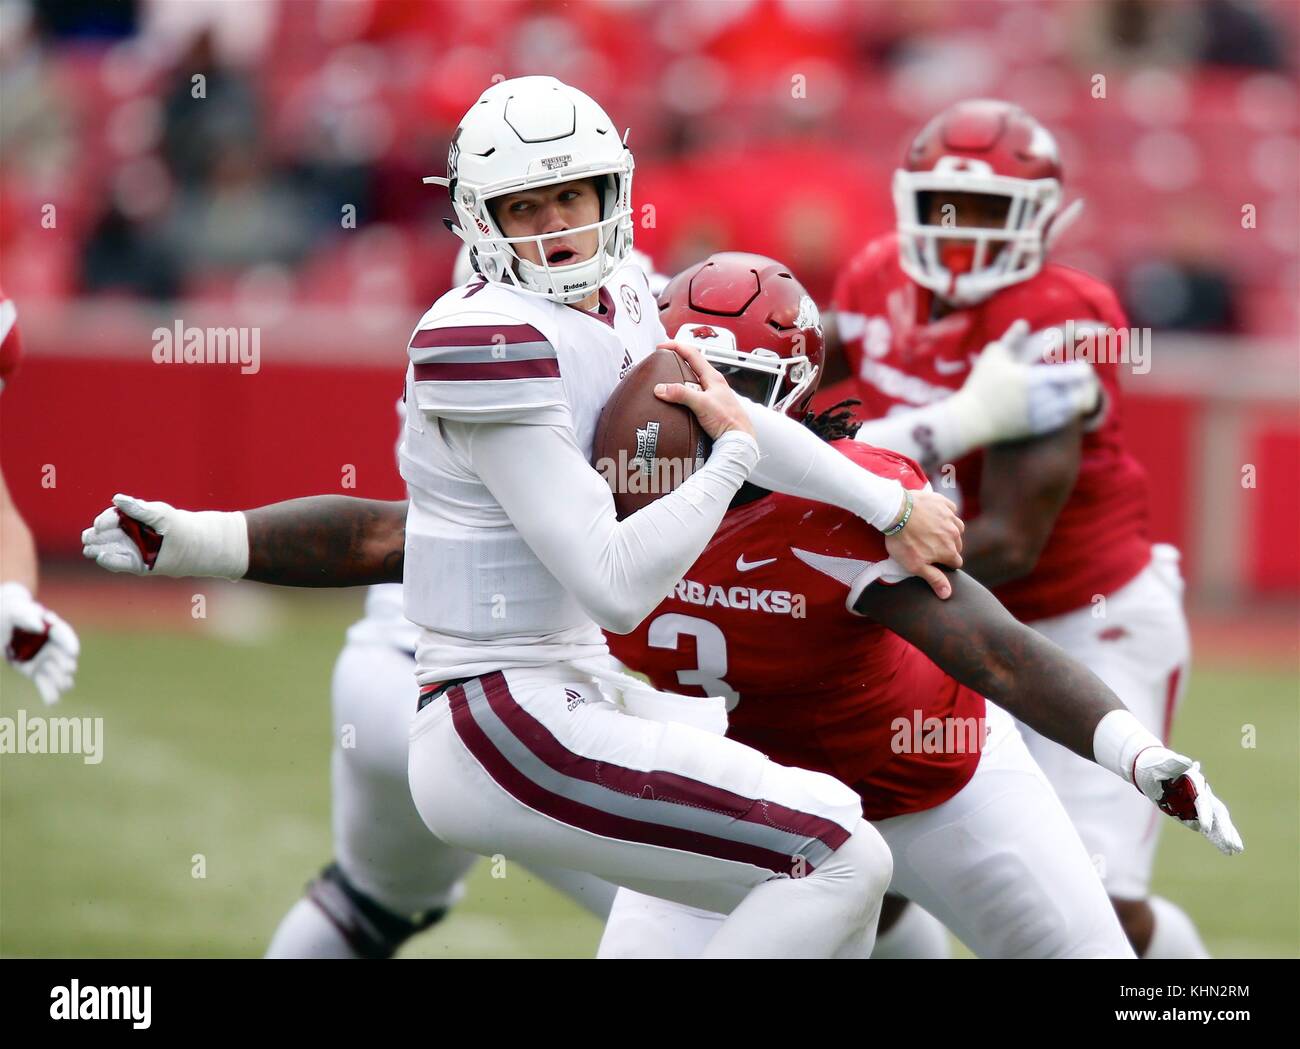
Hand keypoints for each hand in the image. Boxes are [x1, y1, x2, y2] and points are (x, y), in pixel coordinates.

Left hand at [1, 581, 78, 703]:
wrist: (0, 625)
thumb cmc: (11, 613)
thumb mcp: (16, 611)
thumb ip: (28, 617)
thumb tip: (40, 626)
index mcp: (52, 629)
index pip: (65, 636)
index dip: (70, 644)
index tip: (74, 652)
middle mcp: (52, 646)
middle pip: (63, 657)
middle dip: (66, 664)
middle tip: (68, 671)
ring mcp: (44, 660)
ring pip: (56, 673)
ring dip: (61, 680)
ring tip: (64, 687)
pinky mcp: (34, 671)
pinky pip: (43, 683)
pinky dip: (48, 693)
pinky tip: (52, 703)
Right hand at [81, 494, 170, 574]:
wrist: (190, 545)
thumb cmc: (174, 525)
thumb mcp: (159, 514)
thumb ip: (139, 509)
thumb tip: (117, 498)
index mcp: (127, 518)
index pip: (109, 518)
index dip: (103, 521)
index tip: (100, 525)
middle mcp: (123, 533)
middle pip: (102, 534)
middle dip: (94, 536)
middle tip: (89, 538)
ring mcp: (126, 549)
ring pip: (105, 549)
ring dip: (96, 549)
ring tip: (90, 549)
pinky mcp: (132, 564)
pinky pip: (118, 563)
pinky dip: (109, 560)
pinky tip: (101, 557)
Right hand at [653, 340, 755, 441]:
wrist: (739, 438)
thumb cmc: (728, 420)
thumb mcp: (702, 404)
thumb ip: (681, 394)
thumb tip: (661, 388)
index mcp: (713, 377)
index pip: (692, 353)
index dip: (676, 346)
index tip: (662, 347)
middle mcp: (713, 383)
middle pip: (692, 364)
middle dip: (676, 360)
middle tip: (662, 361)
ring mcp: (711, 394)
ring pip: (692, 380)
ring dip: (679, 377)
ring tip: (666, 380)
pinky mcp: (709, 406)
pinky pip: (693, 394)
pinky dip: (682, 393)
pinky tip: (676, 401)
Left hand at [884, 490, 963, 598]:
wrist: (896, 511)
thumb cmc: (903, 540)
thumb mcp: (915, 565)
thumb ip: (934, 579)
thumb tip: (947, 594)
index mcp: (949, 551)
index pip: (956, 562)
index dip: (945, 564)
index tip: (934, 561)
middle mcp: (955, 534)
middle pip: (957, 545)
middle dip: (946, 548)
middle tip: (930, 546)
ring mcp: (950, 517)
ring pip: (956, 528)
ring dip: (948, 531)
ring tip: (932, 532)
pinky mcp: (943, 502)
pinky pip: (951, 510)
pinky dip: (945, 514)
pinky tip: (934, 516)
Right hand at [950, 319, 1099, 445]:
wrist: (970, 421)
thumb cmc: (980, 385)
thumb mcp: (993, 355)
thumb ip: (1012, 338)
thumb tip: (1024, 322)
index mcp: (1036, 379)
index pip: (1077, 374)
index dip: (1084, 368)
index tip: (1080, 364)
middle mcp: (1043, 399)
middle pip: (1082, 393)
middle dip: (1085, 384)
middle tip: (1082, 378)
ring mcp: (1041, 416)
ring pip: (1075, 408)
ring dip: (1078, 398)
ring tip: (1072, 390)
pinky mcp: (1038, 429)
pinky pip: (1063, 420)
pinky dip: (1068, 411)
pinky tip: (1060, 404)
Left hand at [1133, 746, 1242, 855]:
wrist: (1151, 770)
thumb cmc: (1155, 766)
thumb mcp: (1160, 764)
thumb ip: (1173, 764)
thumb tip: (1187, 762)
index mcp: (1195, 783)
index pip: (1202, 801)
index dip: (1205, 814)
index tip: (1205, 829)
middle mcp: (1202, 794)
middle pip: (1217, 812)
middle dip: (1225, 829)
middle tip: (1233, 846)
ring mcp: (1200, 805)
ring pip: (1218, 821)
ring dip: (1227, 835)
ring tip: (1237, 850)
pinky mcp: (1194, 814)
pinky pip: (1209, 827)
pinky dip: (1217, 838)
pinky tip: (1227, 851)